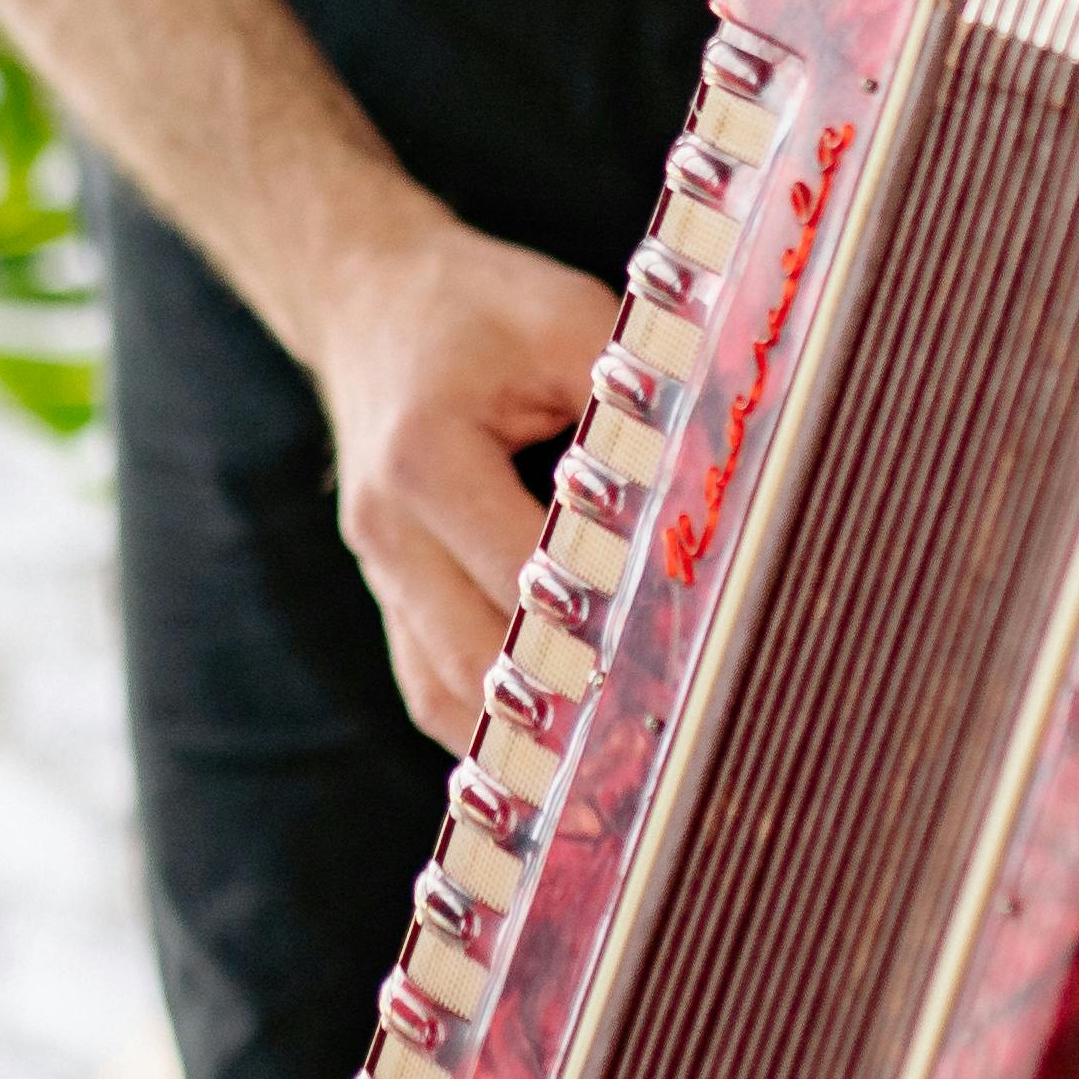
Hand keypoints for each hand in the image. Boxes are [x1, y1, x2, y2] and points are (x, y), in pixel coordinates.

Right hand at [313, 215, 626, 741]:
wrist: (366, 300)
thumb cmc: (475, 307)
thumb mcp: (561, 318)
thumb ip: (633, 398)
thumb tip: (711, 479)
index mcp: (425, 458)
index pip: (522, 572)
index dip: (598, 622)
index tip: (672, 664)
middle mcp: (389, 529)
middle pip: (476, 656)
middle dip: (564, 706)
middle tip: (656, 743)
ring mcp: (379, 570)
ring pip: (442, 692)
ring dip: (520, 740)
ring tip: (609, 778)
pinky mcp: (389, 590)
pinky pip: (428, 682)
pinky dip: (485, 724)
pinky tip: (550, 754)